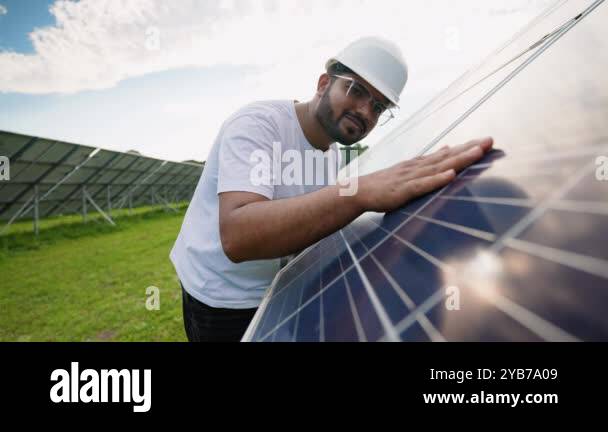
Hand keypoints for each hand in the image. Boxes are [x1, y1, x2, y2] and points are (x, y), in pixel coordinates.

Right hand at [355, 137, 493, 212]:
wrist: (358, 191)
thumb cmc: (383, 184)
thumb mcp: (408, 170)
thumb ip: (428, 161)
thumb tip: (447, 148)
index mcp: (419, 164)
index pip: (447, 153)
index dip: (467, 147)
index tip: (486, 140)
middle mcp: (417, 167)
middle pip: (447, 156)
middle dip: (469, 149)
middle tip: (490, 140)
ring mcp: (410, 178)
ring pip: (439, 167)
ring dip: (459, 159)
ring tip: (477, 152)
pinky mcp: (403, 191)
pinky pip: (423, 185)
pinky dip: (437, 179)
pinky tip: (450, 175)